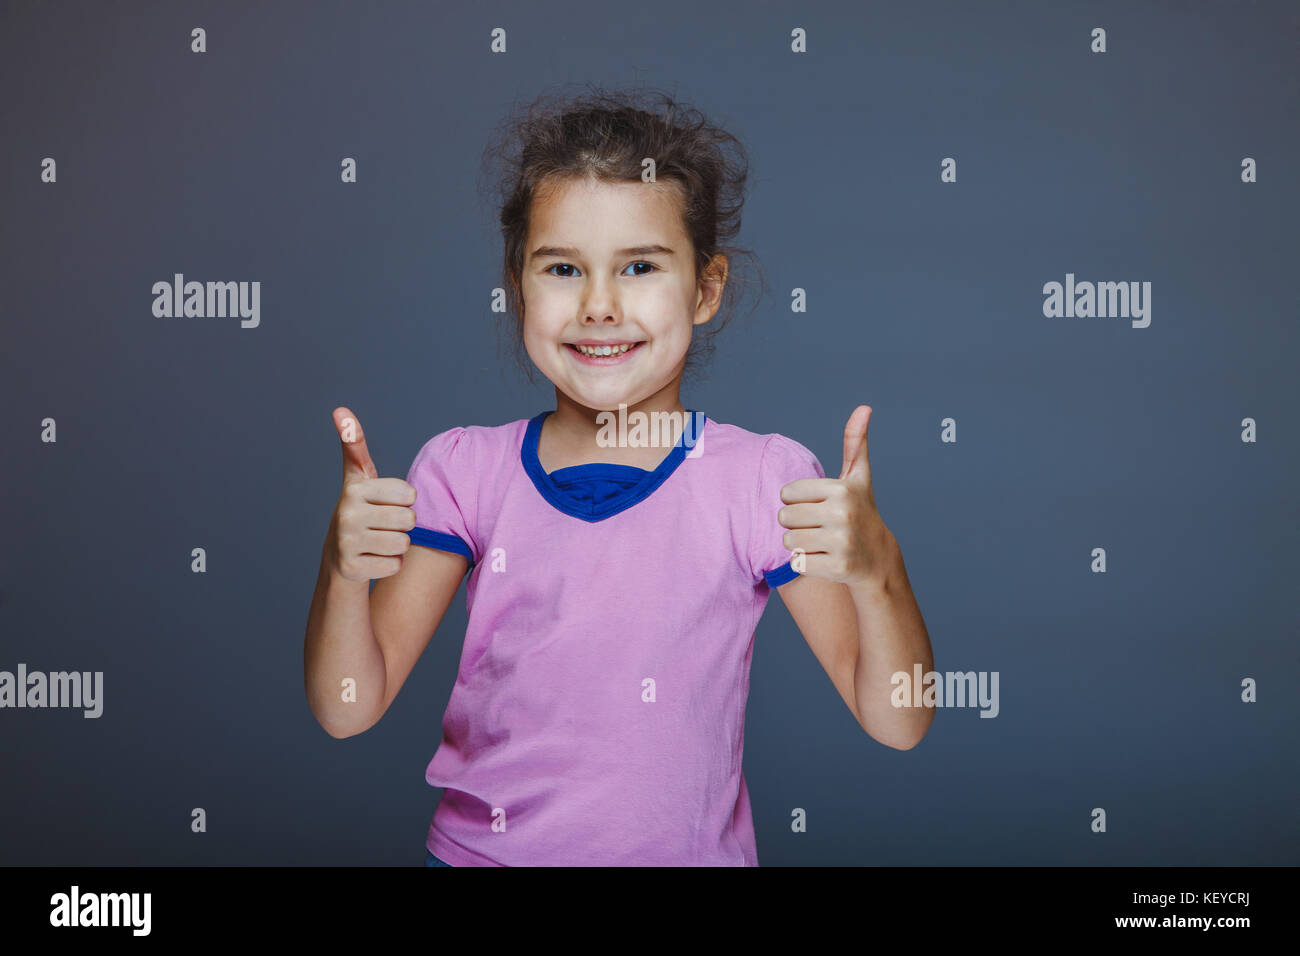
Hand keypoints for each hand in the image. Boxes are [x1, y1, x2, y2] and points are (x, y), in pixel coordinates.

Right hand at [326, 406, 417, 581]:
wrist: (339, 554)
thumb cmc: (360, 508)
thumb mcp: (359, 476)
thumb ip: (355, 444)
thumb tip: (341, 410)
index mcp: (354, 489)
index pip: (409, 495)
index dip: (405, 501)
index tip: (386, 502)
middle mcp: (346, 514)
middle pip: (409, 520)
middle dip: (403, 524)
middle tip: (382, 524)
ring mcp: (347, 543)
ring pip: (403, 544)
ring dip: (398, 545)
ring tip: (379, 541)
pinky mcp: (352, 569)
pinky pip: (395, 565)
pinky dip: (390, 564)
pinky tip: (373, 558)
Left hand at [777, 405, 894, 587]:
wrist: (878, 559)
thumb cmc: (860, 511)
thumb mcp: (858, 476)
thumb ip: (855, 442)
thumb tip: (864, 407)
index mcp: (841, 489)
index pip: (787, 493)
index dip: (797, 501)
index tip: (819, 505)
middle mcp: (842, 514)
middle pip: (784, 517)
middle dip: (796, 523)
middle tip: (819, 526)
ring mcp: (840, 543)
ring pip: (788, 541)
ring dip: (798, 544)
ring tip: (820, 542)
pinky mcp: (836, 568)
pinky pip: (796, 563)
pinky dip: (805, 564)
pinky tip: (824, 559)